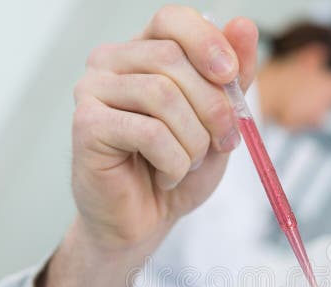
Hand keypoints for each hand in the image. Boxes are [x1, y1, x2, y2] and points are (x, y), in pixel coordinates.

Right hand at [37, 6, 257, 286]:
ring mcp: (92, 91)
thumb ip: (232, 78)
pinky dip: (173, 162)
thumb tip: (244, 25)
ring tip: (188, 165)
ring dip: (193, 141)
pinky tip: (166, 177)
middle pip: (172, 60)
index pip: (172, 19)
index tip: (231, 77)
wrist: (146, 222)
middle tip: (224, 143)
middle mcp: (110, 63)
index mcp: (142, 51)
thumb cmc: (178, 169)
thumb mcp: (218, 121)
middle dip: (212, 107)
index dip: (207, 43)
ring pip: (162, 96)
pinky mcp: (86, 125)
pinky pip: (149, 132)